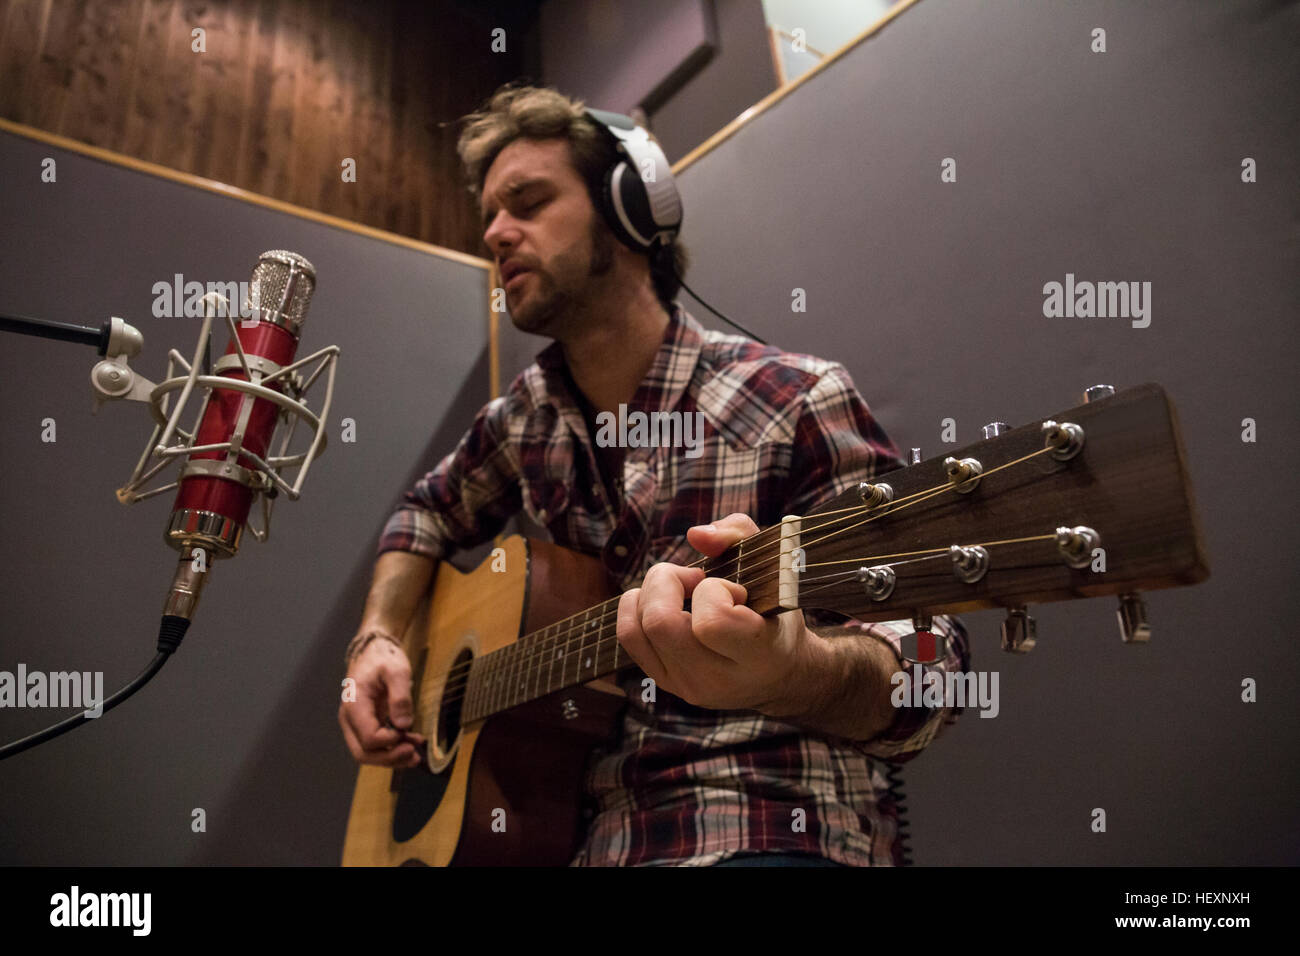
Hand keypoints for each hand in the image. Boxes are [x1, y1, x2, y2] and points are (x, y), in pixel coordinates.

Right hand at [338, 632, 425, 766]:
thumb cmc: (383, 658)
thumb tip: (403, 725)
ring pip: (367, 754)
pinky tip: (410, 745)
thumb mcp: (397, 670)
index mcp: (354, 704)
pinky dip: (391, 750)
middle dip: (389, 759)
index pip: (368, 737)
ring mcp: (355, 723)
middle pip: (363, 753)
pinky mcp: (364, 725)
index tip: (408, 734)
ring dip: (391, 758)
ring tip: (415, 755)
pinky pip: (374, 745)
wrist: (374, 651)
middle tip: (413, 754)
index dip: (390, 742)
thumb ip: (400, 697)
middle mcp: (349, 718)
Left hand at [615, 513, 825, 712]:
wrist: (779, 674)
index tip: (734, 590)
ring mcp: (687, 685)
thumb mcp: (776, 567)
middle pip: (661, 623)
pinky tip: (663, 600)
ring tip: (680, 589)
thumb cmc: (777, 613)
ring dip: (651, 592)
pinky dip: (637, 606)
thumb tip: (695, 535)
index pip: (712, 623)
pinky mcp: (666, 682)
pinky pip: (629, 636)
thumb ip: (739, 535)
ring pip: (638, 628)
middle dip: (668, 581)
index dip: (714, 591)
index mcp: (758, 655)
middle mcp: (718, 679)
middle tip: (695, 578)